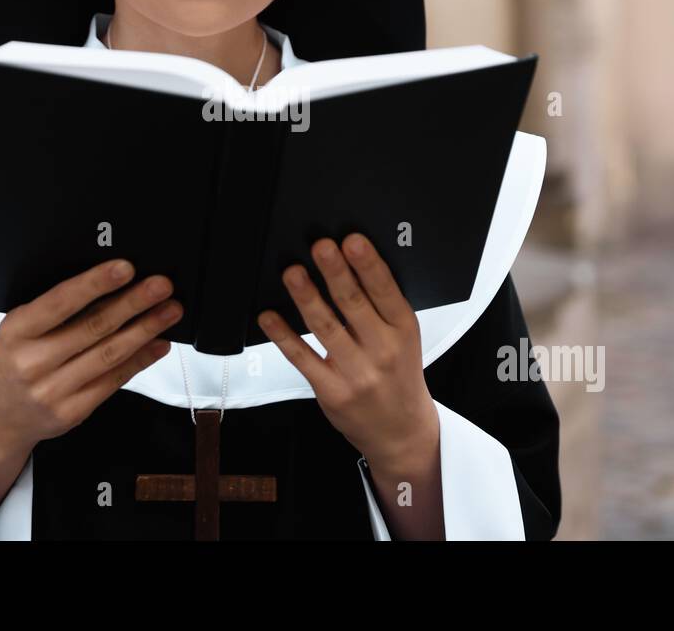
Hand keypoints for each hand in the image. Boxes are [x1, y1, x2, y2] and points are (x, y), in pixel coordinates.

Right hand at [0, 259, 180, 462]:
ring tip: (169, 311)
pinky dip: (141, 360)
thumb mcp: (21, 327)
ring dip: (145, 330)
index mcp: (17, 331)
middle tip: (161, 286)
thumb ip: (56, 308)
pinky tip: (158, 344)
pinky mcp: (72, 411)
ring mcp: (53, 390)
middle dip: (133, 303)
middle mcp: (33, 362)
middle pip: (93, 327)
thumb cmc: (15, 359)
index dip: (95, 283)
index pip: (60, 302)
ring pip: (109, 355)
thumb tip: (110, 282)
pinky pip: (114, 381)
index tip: (125, 268)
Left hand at [256, 233, 438, 475]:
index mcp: (404, 330)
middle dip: (335, 273)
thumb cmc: (399, 375)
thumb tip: (350, 262)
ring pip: (326, 328)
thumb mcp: (404, 339)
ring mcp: (356, 373)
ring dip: (306, 297)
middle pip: (354, 305)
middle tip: (320, 246)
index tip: (352, 241)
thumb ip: (381, 306)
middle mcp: (383, 350)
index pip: (386, 292)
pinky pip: (303, 358)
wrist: (402, 431)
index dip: (368, 265)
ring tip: (292, 273)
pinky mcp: (331, 391)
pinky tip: (269, 317)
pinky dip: (283, 336)